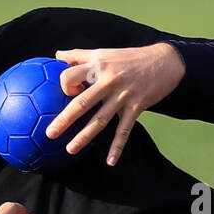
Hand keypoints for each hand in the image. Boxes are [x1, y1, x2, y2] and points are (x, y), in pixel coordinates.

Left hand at [46, 42, 185, 165]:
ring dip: (84, 136)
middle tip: (49, 134)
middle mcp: (108, 81)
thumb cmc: (131, 58)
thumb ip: (79, 54)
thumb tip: (56, 55)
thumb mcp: (104, 52)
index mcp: (97, 66)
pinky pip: (124, 130)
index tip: (65, 94)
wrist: (165, 61)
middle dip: (64, 119)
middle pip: (82, 102)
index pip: (70, 76)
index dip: (63, 85)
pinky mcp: (137, 106)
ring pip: (100, 120)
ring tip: (70, 149)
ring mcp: (123, 95)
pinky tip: (110, 162)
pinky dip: (117, 147)